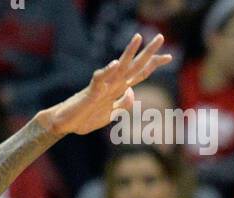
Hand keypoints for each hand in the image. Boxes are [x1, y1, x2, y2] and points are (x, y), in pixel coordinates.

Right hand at [47, 33, 171, 137]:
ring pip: (117, 67)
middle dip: (147, 53)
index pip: (139, 74)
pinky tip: (115, 64)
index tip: (168, 57)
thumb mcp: (110, 114)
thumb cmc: (85, 118)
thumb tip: (132, 93)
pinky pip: (99, 80)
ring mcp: (101, 87)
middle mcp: (112, 84)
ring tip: (138, 38)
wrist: (64, 124)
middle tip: (160, 37)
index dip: (152, 65)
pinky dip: (107, 72)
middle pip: (133, 66)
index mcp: (118, 89)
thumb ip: (122, 104)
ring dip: (128, 53)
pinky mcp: (90, 92)